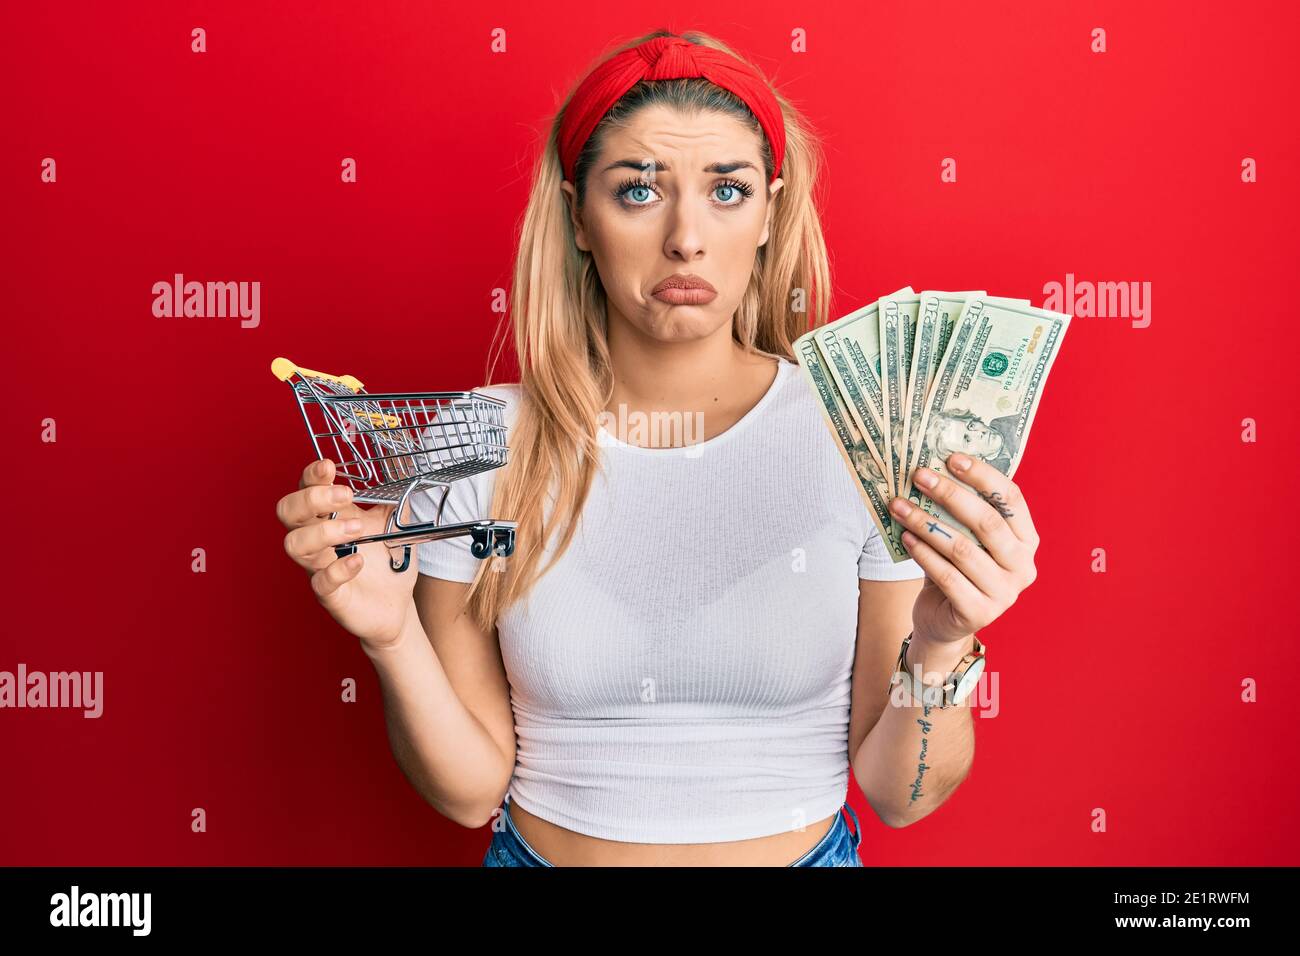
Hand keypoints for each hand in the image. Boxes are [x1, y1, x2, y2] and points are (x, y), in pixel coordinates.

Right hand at [275, 457, 418, 648]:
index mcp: (331, 516)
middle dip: (311, 498)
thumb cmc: (388, 561)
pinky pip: (320, 582)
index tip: (329, 466)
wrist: (397, 605)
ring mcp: (319, 567)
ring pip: (294, 544)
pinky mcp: (330, 595)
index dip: (311, 475)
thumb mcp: (397, 524)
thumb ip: (397, 498)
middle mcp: (318, 540)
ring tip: (357, 530)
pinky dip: (338, 569)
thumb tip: (406, 470)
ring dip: (324, 532)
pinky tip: (359, 561)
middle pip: (288, 511)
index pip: (306, 488)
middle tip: (345, 496)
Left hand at [888, 453, 1039, 645]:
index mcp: (1026, 540)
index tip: (950, 458)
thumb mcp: (963, 538)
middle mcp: (1022, 566)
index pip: (1011, 499)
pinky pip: (947, 576)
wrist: (943, 621)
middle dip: (950, 494)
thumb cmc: (954, 570)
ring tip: (899, 506)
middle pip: (987, 522)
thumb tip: (929, 470)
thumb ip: (957, 512)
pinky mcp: (979, 613)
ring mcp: (1004, 593)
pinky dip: (923, 553)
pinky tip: (905, 537)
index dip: (982, 476)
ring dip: (926, 523)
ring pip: (962, 549)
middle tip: (918, 475)